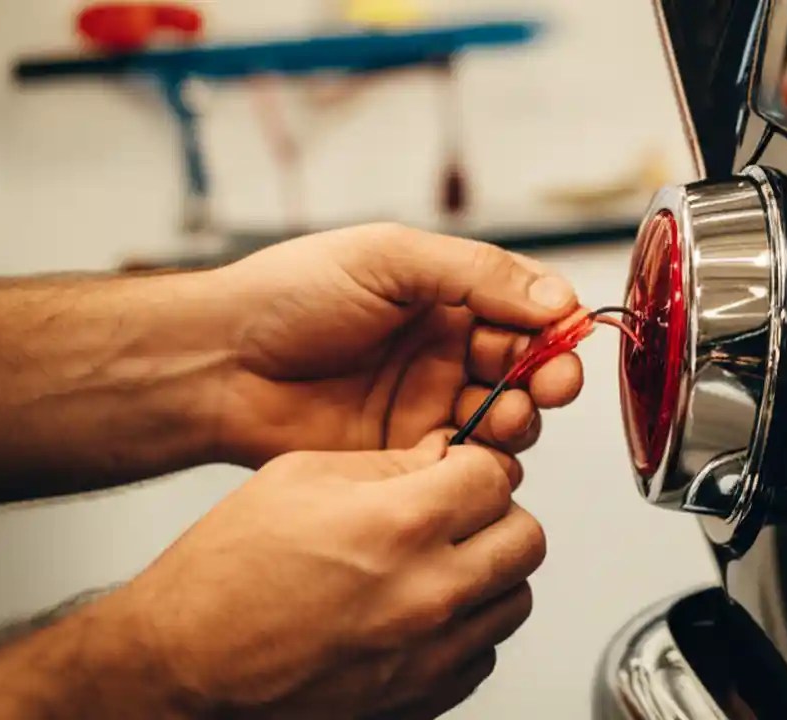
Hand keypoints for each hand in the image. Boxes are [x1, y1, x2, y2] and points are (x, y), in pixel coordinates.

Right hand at [93, 435, 542, 718]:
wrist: (181, 670)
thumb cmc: (221, 579)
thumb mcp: (297, 479)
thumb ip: (388, 464)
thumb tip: (443, 458)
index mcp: (399, 526)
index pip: (496, 477)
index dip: (473, 468)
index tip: (455, 474)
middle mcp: (428, 594)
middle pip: (527, 538)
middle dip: (497, 517)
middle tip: (457, 515)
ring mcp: (430, 655)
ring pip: (513, 599)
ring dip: (488, 573)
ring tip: (436, 565)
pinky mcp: (422, 699)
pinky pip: (482, 654)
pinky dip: (465, 629)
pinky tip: (418, 613)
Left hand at [206, 223, 584, 464]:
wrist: (218, 366)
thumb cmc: (287, 297)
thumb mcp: (389, 258)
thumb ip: (476, 274)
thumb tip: (554, 297)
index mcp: (442, 295)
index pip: (523, 308)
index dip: (554, 324)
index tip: (567, 336)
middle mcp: (443, 350)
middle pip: (525, 366)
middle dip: (548, 375)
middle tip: (551, 385)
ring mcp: (427, 404)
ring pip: (505, 416)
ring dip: (519, 415)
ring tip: (502, 415)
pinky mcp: (408, 455)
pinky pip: (468, 462)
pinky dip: (484, 459)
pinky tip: (473, 450)